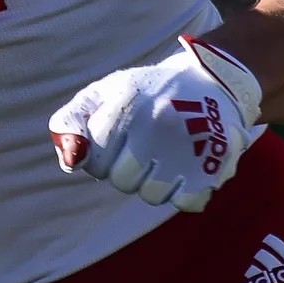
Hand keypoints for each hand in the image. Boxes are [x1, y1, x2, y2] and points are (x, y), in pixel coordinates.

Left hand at [48, 37, 262, 210]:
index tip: (118, 135)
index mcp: (127, 100)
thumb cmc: (144, 94)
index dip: (103, 153)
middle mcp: (158, 122)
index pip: (95, 160)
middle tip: (144, 143)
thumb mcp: (102, 94)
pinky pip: (185, 202)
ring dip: (154, 180)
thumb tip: (72, 162)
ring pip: (151, 194)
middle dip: (126, 167)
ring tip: (167, 151)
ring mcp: (188, 145)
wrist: (210, 80)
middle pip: (121, 180)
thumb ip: (69, 123)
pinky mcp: (215, 164)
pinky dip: (185, 190)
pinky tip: (189, 163)